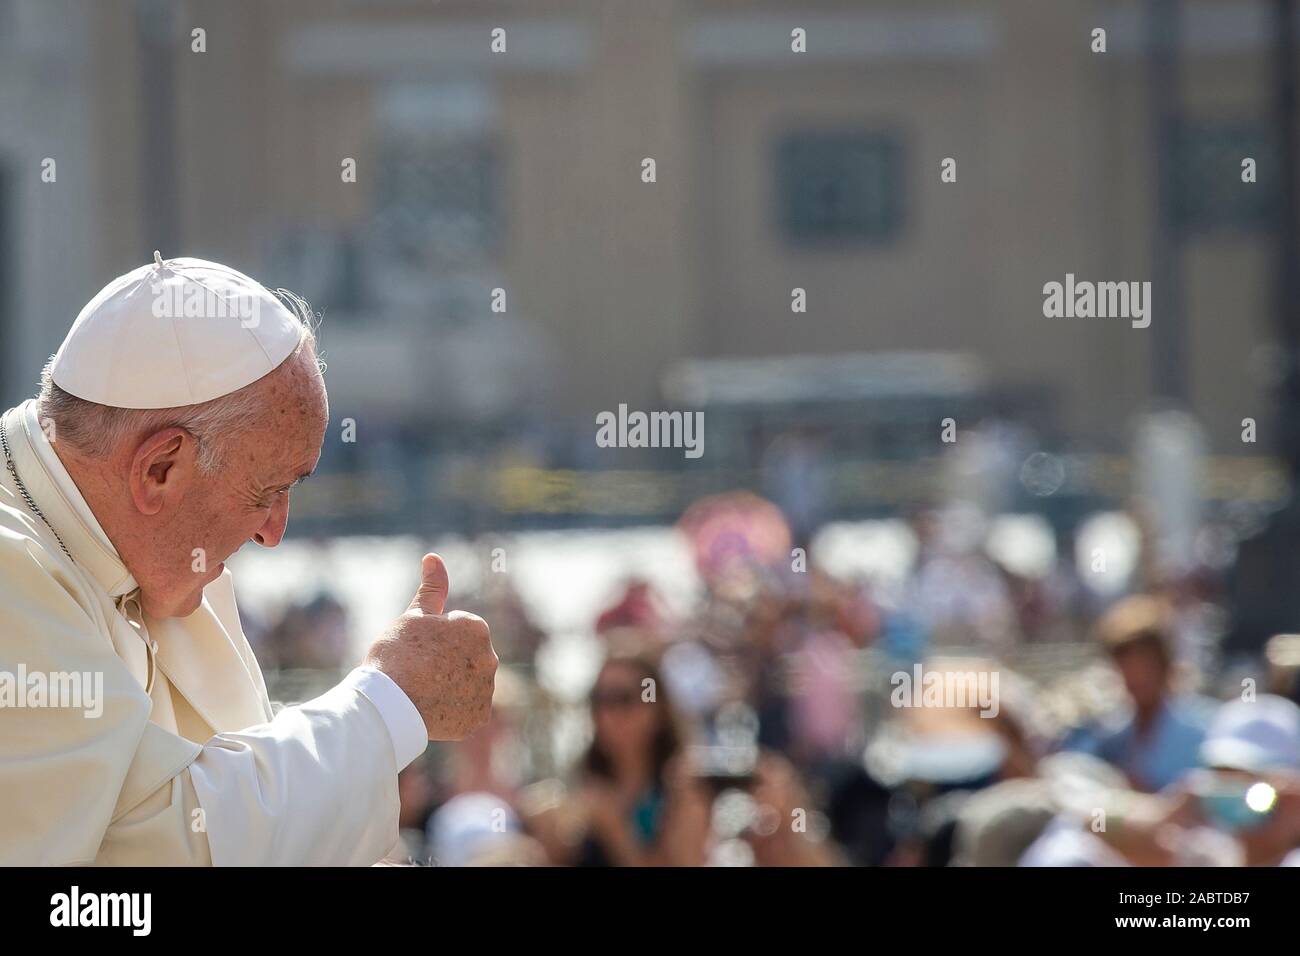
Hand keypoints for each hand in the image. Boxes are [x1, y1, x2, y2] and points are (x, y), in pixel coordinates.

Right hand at [364, 553, 496, 739]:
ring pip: (468, 685)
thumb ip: (432, 588)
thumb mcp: (413, 616)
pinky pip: (467, 711)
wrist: (388, 702)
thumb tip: (434, 557)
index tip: (419, 650)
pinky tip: (432, 709)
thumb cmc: (397, 654)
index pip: (457, 632)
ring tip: (423, 691)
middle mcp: (490, 657)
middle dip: (447, 663)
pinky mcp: (479, 717)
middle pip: (466, 658)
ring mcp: (486, 690)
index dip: (434, 640)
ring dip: (451, 687)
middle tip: (419, 672)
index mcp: (477, 627)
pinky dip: (453, 712)